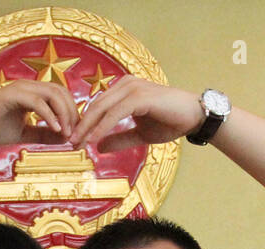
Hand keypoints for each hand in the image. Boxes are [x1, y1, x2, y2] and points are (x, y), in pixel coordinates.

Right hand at [0, 80, 79, 146]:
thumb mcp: (24, 134)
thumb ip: (43, 134)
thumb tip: (64, 138)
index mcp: (32, 94)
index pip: (60, 97)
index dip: (72, 114)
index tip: (75, 134)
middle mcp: (28, 87)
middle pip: (61, 92)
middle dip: (72, 114)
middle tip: (75, 135)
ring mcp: (20, 89)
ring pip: (53, 94)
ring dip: (64, 114)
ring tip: (66, 133)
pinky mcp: (12, 95)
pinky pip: (38, 102)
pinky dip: (50, 116)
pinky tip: (56, 129)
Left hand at [68, 77, 203, 151]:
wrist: (195, 116)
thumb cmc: (171, 122)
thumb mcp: (140, 134)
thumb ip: (120, 139)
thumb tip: (98, 147)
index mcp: (124, 90)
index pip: (98, 106)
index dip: (85, 124)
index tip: (75, 141)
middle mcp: (126, 85)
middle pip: (95, 106)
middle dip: (81, 126)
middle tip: (70, 144)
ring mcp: (132, 88)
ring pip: (102, 108)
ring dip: (88, 127)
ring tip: (77, 143)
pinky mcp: (139, 96)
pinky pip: (114, 113)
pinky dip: (102, 127)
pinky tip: (93, 139)